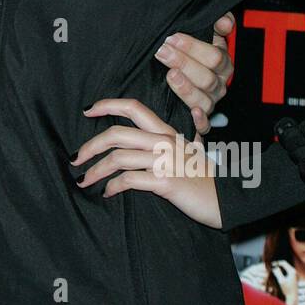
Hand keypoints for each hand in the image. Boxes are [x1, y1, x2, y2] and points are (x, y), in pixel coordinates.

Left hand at [73, 97, 223, 226]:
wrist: (229, 198)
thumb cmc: (206, 177)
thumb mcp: (191, 151)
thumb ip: (178, 138)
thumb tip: (174, 125)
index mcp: (166, 132)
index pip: (134, 107)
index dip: (107, 105)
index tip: (87, 110)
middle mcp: (164, 142)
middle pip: (117, 134)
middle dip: (91, 146)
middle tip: (76, 159)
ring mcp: (165, 161)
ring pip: (119, 158)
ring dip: (96, 170)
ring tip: (85, 180)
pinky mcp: (166, 182)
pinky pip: (130, 180)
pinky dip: (113, 186)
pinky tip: (108, 192)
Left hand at [156, 13, 234, 136]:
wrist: (173, 67)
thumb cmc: (187, 50)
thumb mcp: (203, 31)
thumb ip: (217, 22)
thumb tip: (225, 22)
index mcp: (222, 63)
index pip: (214, 56)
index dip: (193, 47)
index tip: (172, 38)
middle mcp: (218, 84)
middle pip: (207, 78)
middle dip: (183, 63)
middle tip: (163, 52)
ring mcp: (210, 103)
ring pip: (204, 100)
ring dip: (186, 88)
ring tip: (170, 75)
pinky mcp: (200, 120)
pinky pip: (205, 126)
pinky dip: (200, 122)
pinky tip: (192, 113)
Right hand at [271, 259, 298, 304]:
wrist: (293, 298)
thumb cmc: (287, 290)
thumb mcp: (281, 281)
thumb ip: (278, 273)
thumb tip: (274, 268)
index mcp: (292, 271)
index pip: (283, 262)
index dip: (277, 262)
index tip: (271, 265)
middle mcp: (294, 272)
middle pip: (285, 265)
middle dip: (278, 265)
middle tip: (272, 267)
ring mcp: (294, 275)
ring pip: (285, 269)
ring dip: (279, 269)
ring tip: (273, 271)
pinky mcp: (293, 278)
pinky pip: (286, 272)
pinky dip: (281, 272)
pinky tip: (277, 275)